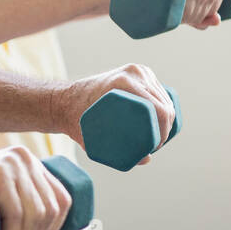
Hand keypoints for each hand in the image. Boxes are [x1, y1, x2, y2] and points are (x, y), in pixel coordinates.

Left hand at [54, 64, 175, 161]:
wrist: (63, 101)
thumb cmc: (75, 121)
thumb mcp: (92, 139)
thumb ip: (117, 153)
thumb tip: (147, 159)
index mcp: (124, 83)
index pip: (159, 110)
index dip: (163, 131)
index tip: (155, 147)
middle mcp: (133, 73)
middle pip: (164, 104)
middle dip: (166, 127)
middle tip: (155, 145)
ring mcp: (137, 70)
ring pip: (164, 98)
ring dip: (166, 117)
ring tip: (157, 136)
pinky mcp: (138, 73)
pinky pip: (158, 91)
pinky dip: (163, 105)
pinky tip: (162, 120)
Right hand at [118, 0, 225, 29]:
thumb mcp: (174, 4)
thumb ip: (196, 12)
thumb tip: (217, 22)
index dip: (215, 7)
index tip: (198, 19)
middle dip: (203, 12)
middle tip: (185, 22)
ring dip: (196, 12)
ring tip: (180, 20)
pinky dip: (191, 6)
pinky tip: (181, 14)